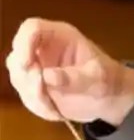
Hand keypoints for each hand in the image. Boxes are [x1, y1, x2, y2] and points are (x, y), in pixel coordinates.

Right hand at [5, 18, 133, 124]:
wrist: (109, 97)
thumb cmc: (107, 78)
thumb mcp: (97, 76)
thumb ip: (74, 77)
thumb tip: (46, 76)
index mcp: (60, 36)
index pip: (32, 28)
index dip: (24, 43)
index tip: (27, 65)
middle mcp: (43, 49)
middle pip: (17, 55)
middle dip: (25, 76)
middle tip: (42, 90)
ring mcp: (36, 68)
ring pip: (18, 78)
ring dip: (33, 95)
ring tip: (54, 105)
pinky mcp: (34, 86)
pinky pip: (25, 96)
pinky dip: (38, 106)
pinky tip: (55, 111)